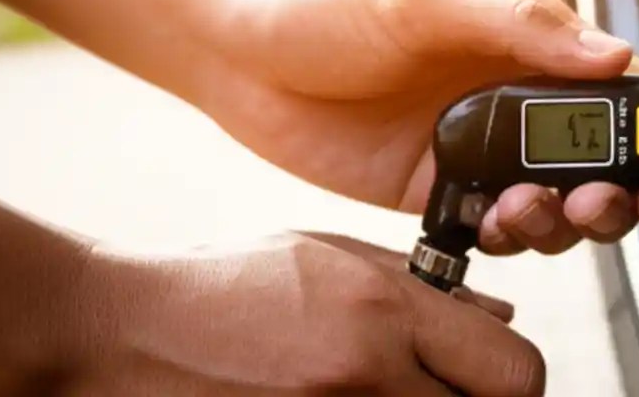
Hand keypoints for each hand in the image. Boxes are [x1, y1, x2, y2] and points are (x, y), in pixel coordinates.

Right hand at [72, 232, 542, 394]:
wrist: (123, 333)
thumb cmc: (226, 285)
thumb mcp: (331, 256)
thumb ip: (425, 288)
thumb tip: (500, 313)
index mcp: (384, 311)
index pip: (513, 368)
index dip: (514, 375)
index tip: (494, 372)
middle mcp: (368, 375)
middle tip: (451, 388)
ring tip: (393, 390)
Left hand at [189, 0, 638, 253]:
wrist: (236, 54)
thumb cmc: (322, 4)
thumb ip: (520, 28)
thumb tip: (609, 53)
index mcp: (521, 37)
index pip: (612, 82)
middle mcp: (507, 94)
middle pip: (597, 153)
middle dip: (619, 188)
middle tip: (606, 202)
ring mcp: (475, 146)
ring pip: (555, 199)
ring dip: (564, 217)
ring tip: (533, 209)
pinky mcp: (439, 189)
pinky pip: (497, 227)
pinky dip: (512, 237)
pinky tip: (495, 223)